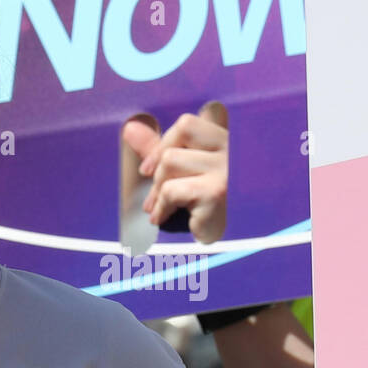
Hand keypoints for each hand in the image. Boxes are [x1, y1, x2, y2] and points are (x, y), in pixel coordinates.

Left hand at [121, 102, 227, 243]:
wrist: (237, 243)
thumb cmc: (213, 207)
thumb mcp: (188, 172)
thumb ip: (162, 150)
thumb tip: (130, 128)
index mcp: (227, 142)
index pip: (187, 125)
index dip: (163, 144)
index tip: (149, 169)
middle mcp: (231, 152)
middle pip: (174, 147)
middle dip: (157, 176)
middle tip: (154, 196)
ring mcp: (226, 171)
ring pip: (170, 163)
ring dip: (158, 191)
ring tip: (160, 207)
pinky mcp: (217, 194)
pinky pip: (172, 191)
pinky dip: (160, 207)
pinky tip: (161, 218)